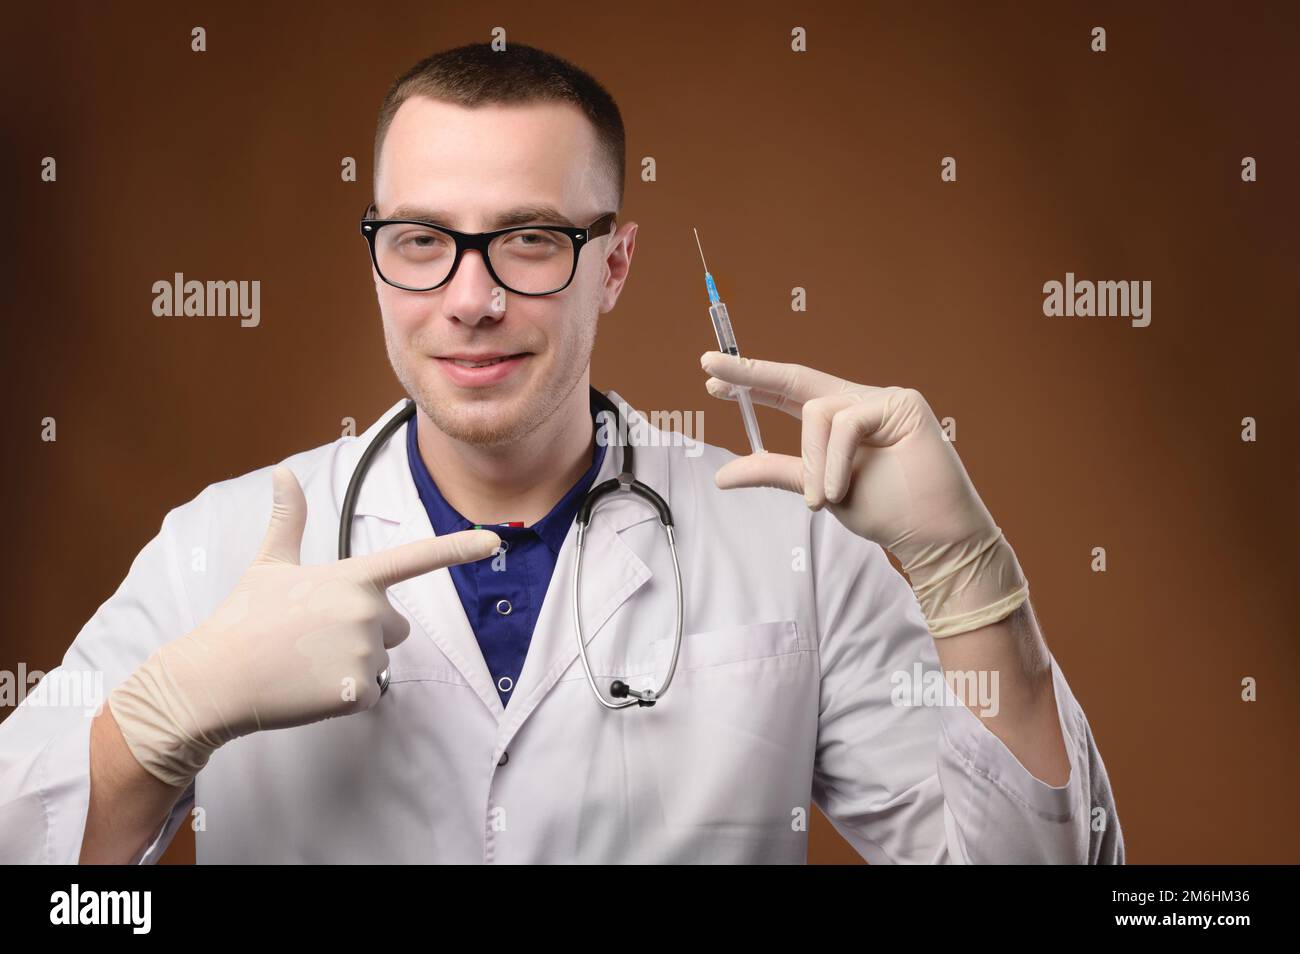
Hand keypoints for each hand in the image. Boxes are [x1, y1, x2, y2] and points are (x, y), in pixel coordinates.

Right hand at [109, 465, 500, 787]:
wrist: (213, 679)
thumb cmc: (242, 619)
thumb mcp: (268, 565)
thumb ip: (288, 520)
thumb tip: (281, 472)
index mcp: (351, 577)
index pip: (415, 558)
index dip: (458, 548)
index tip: (495, 541)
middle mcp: (366, 610)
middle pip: (397, 626)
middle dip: (367, 633)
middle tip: (315, 638)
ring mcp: (363, 650)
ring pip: (379, 660)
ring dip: (350, 665)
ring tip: (305, 662)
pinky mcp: (356, 690)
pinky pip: (368, 694)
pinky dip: (343, 696)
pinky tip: (309, 688)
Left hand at [701, 352, 1027, 637]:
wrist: (932, 536)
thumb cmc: (885, 513)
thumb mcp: (818, 491)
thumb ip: (775, 473)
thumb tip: (722, 475)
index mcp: (839, 421)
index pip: (789, 393)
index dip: (753, 383)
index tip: (711, 380)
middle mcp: (859, 402)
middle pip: (796, 380)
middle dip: (750, 373)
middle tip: (708, 366)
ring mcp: (882, 399)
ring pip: (817, 412)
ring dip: (812, 463)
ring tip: (824, 499)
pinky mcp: (903, 403)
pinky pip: (845, 423)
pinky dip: (834, 461)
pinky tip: (840, 490)